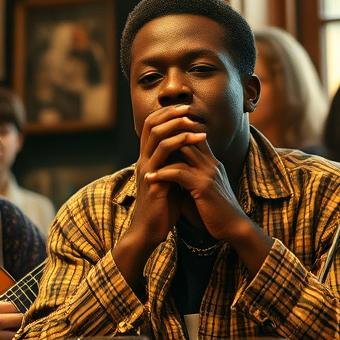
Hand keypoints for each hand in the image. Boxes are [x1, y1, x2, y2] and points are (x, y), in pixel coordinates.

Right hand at [114, 106, 207, 291]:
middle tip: (188, 107)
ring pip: (157, 135)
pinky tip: (196, 140)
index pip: (152, 126)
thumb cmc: (163, 209)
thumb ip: (176, 166)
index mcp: (147, 159)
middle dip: (170, 113)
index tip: (185, 108)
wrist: (150, 232)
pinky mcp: (152, 179)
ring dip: (177, 125)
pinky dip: (180, 142)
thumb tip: (190, 154)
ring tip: (194, 121)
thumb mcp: (171, 181)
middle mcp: (144, 160)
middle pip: (151, 125)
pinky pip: (163, 154)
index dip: (166, 114)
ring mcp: (147, 168)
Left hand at [144, 135, 247, 241]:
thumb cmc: (216, 211)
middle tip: (147, 143)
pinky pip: (179, 173)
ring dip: (163, 154)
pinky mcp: (204, 186)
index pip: (195, 138)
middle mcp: (211, 164)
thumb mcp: (203, 190)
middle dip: (168, 138)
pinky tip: (150, 178)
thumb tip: (171, 175)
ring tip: (145, 160)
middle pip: (189, 138)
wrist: (234, 227)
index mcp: (212, 163)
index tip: (157, 139)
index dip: (177, 135)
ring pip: (184, 150)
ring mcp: (208, 173)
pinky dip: (162, 174)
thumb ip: (190, 179)